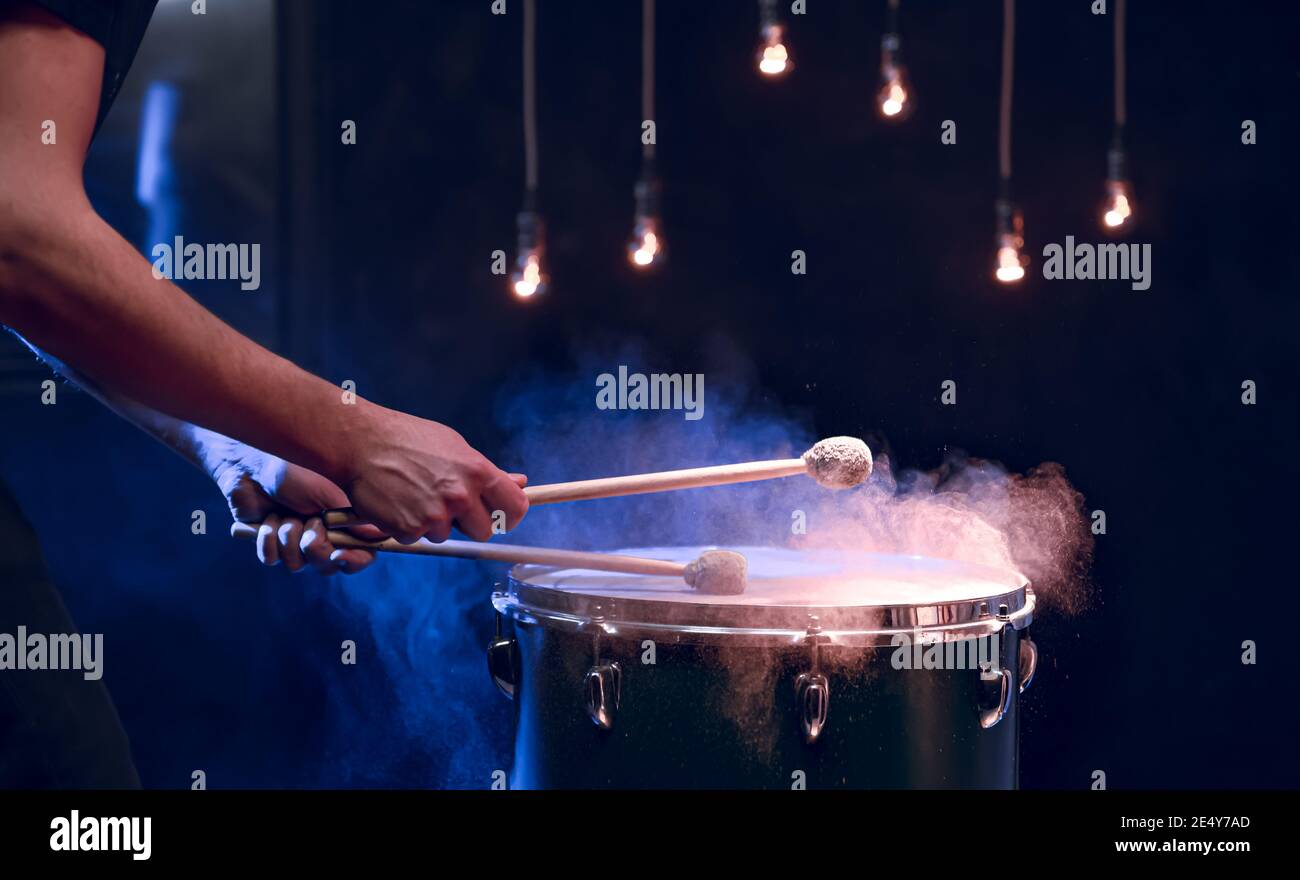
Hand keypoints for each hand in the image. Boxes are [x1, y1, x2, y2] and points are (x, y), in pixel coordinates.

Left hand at [214, 452, 379, 575]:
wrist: (254, 466)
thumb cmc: (296, 472)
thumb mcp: (330, 494)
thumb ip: (354, 521)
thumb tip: (380, 538)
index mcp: (344, 522)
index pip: (361, 554)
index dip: (354, 561)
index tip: (340, 555)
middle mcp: (323, 535)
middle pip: (328, 566)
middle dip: (316, 548)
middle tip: (310, 524)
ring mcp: (296, 540)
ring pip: (297, 564)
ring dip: (289, 538)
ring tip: (285, 514)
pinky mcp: (270, 542)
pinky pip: (272, 559)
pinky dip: (268, 540)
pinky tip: (269, 519)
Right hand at [339, 407, 528, 543]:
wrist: (361, 443)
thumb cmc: (407, 439)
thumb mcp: (454, 446)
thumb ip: (486, 471)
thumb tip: (519, 482)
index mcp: (478, 472)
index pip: (516, 507)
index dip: (510, 515)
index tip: (501, 515)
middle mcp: (460, 496)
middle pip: (485, 531)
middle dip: (471, 523)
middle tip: (450, 506)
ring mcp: (435, 515)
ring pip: (447, 534)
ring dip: (434, 523)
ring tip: (415, 495)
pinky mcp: (410, 529)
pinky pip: (418, 538)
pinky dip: (409, 526)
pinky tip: (399, 502)